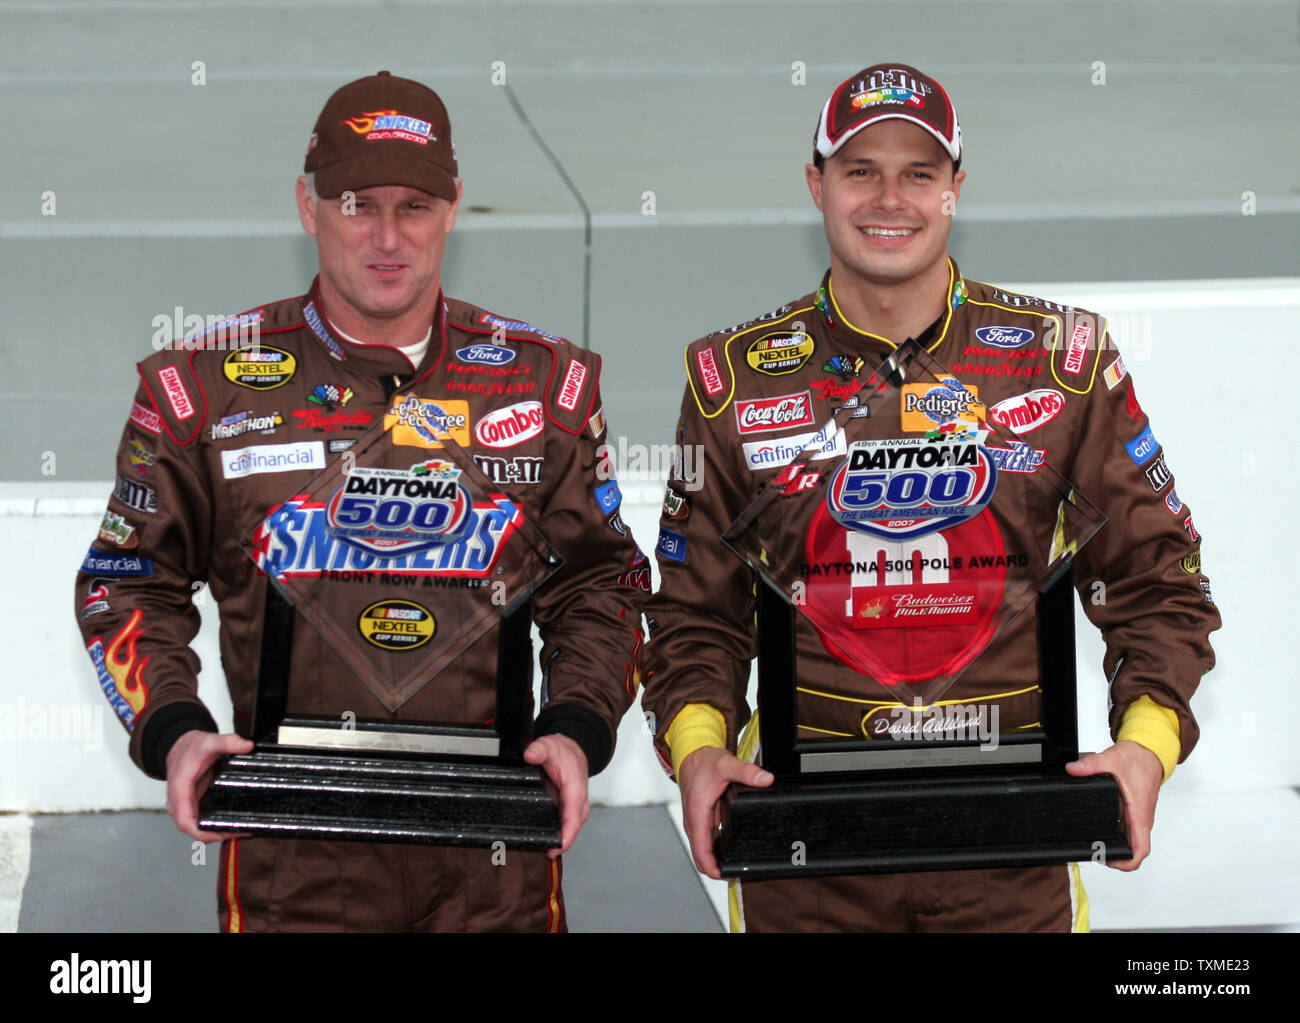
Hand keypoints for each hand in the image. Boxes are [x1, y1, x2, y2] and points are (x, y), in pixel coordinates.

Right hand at [164, 730, 253, 842]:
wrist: (181, 745)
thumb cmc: (190, 747)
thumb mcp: (209, 741)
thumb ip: (228, 742)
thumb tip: (247, 745)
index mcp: (179, 790)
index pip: (185, 821)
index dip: (202, 833)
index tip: (222, 835)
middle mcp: (179, 803)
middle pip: (193, 829)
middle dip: (215, 835)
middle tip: (240, 832)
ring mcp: (185, 806)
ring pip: (198, 827)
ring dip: (216, 832)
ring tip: (240, 830)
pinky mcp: (193, 805)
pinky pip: (201, 821)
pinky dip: (215, 825)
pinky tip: (232, 823)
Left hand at [524, 733, 589, 858]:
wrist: (572, 751)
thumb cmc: (564, 752)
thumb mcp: (550, 745)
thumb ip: (539, 749)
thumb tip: (530, 755)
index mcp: (575, 789)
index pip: (574, 816)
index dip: (567, 835)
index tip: (558, 848)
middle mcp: (578, 802)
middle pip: (572, 828)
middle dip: (561, 844)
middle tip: (543, 854)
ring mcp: (573, 809)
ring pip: (568, 829)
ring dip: (558, 841)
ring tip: (540, 849)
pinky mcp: (567, 811)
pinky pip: (564, 826)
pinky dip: (556, 834)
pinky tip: (542, 840)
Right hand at [677, 746, 772, 879]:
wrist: (692, 754)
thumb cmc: (705, 762)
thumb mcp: (727, 764)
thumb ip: (747, 772)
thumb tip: (766, 779)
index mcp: (697, 812)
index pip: (700, 848)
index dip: (711, 866)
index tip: (724, 876)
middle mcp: (693, 820)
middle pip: (699, 855)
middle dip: (714, 869)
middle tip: (735, 876)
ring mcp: (695, 822)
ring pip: (700, 850)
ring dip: (713, 862)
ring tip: (733, 869)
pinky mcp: (699, 820)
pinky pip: (704, 842)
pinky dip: (712, 851)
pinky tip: (727, 854)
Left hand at [1066, 739, 1162, 870]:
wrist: (1149, 752)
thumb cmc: (1138, 758)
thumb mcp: (1112, 758)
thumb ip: (1091, 765)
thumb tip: (1073, 770)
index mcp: (1139, 813)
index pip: (1141, 849)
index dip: (1127, 862)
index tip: (1110, 861)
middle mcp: (1141, 818)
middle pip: (1133, 850)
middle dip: (1116, 857)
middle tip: (1094, 854)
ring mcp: (1138, 816)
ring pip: (1130, 841)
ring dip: (1116, 847)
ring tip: (1094, 845)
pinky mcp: (1134, 812)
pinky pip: (1127, 830)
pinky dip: (1116, 835)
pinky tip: (1100, 831)